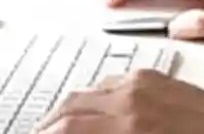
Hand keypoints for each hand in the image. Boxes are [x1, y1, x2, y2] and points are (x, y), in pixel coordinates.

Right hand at [36, 70, 203, 133]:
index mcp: (128, 125)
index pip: (66, 127)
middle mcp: (131, 97)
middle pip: (69, 105)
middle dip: (50, 124)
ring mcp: (142, 82)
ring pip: (86, 91)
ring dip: (69, 110)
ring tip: (62, 126)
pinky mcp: (153, 76)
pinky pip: (110, 81)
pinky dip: (94, 97)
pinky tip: (94, 111)